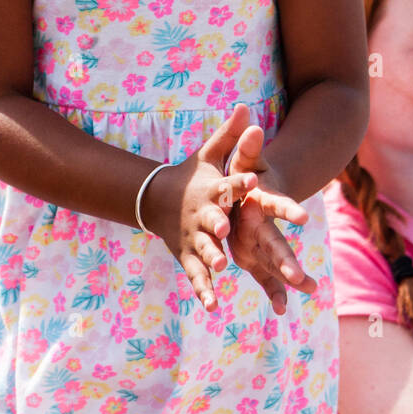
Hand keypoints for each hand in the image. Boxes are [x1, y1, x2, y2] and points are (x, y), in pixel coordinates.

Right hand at [140, 104, 259, 311]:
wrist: (157, 199)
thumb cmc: (191, 177)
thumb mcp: (208, 155)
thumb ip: (229, 135)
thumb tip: (244, 106)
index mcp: (212, 189)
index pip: (228, 183)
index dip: (241, 181)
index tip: (255, 179)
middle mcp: (202, 214)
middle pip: (212, 219)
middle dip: (217, 224)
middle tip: (224, 228)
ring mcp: (193, 237)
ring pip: (203, 249)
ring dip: (211, 257)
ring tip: (222, 266)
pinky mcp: (188, 256)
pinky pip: (197, 275)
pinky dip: (204, 291)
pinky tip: (214, 306)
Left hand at [224, 122, 317, 315]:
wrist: (254, 193)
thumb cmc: (248, 175)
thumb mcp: (246, 160)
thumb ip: (248, 146)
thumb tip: (250, 121)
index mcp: (262, 201)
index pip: (278, 204)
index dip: (289, 210)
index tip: (302, 218)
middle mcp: (266, 226)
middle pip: (278, 243)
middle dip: (288, 260)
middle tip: (300, 277)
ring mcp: (262, 244)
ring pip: (276, 263)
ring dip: (288, 278)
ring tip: (306, 291)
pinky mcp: (256, 257)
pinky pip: (265, 277)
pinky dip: (274, 293)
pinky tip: (282, 310)